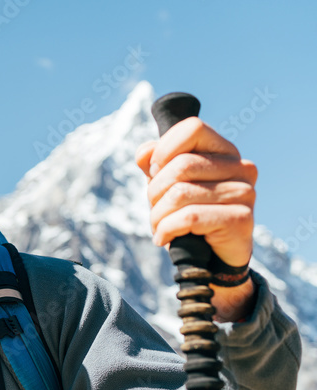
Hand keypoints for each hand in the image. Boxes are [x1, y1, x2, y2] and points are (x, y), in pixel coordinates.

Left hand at [136, 116, 257, 320]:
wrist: (211, 261)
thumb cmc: (189, 218)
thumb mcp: (167, 187)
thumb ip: (155, 165)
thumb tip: (144, 152)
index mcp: (224, 152)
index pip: (192, 128)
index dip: (164, 149)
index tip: (154, 171)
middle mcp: (241, 168)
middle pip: (180, 165)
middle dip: (154, 191)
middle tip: (155, 210)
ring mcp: (245, 193)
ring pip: (180, 193)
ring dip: (157, 215)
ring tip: (159, 227)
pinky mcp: (241, 218)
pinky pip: (188, 217)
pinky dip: (166, 229)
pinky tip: (164, 238)